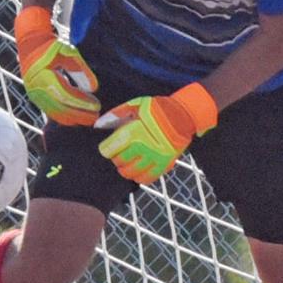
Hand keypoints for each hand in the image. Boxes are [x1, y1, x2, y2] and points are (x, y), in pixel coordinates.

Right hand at [14, 6, 99, 125]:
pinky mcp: (36, 97)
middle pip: (61, 108)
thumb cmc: (51, 46)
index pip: (66, 95)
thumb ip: (80, 69)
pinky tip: (76, 118)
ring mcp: (34, 95)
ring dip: (73, 118)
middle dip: (79, 114)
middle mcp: (36, 89)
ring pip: (55, 113)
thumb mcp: (68, 52)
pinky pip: (50, 111)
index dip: (82, 103)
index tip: (96, 106)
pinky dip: (64, 116)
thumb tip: (93, 89)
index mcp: (44, 77)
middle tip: (96, 117)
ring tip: (89, 119)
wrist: (30, 44)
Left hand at [96, 82, 217, 184]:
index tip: (106, 148)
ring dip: (124, 169)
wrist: (184, 115)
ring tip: (125, 163)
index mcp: (136, 130)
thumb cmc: (157, 109)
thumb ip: (116, 114)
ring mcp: (156, 156)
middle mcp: (146, 146)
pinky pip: (148, 178)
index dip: (106, 149)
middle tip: (118, 153)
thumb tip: (98, 126)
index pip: (111, 149)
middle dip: (116, 158)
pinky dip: (139, 177)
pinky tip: (137, 171)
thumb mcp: (136, 104)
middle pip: (120, 161)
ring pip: (132, 173)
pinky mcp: (165, 164)